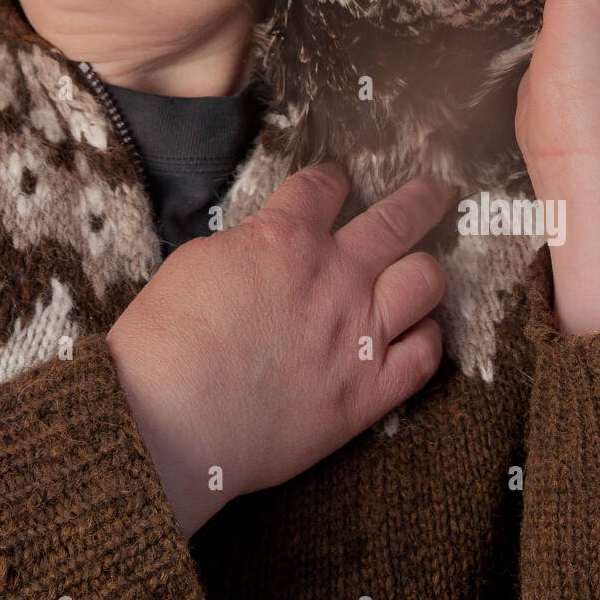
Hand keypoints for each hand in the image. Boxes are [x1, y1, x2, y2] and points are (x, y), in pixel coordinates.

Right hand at [105, 162, 453, 536]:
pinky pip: (425, 355)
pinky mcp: (370, 391)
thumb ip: (244, 247)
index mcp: (286, 237)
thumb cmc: (166, 342)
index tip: (339, 180)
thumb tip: (261, 252)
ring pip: (425, 281)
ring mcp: (360, 333)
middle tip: (434, 192)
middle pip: (397, 219)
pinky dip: (426, 338)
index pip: (323, 187)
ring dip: (426, 269)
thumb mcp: (196, 261)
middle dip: (420, 200)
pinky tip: (419, 333)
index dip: (333, 179)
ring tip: (427, 267)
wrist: (173, 420)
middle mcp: (336, 275)